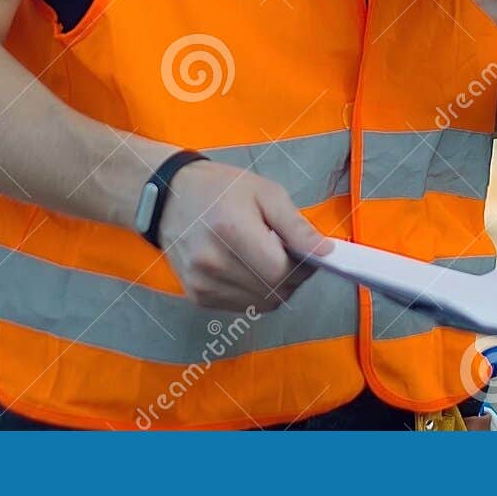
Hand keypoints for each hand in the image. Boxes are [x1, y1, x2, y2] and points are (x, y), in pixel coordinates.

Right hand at [156, 160, 332, 311]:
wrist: (170, 197)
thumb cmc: (222, 189)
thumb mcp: (265, 192)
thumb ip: (296, 225)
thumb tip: (326, 252)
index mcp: (231, 230)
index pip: (280, 273)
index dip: (302, 267)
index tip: (306, 253)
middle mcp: (212, 263)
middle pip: (273, 292)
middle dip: (292, 278)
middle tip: (288, 254)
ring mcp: (202, 284)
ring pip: (261, 304)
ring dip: (275, 288)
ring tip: (267, 258)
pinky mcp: (197, 296)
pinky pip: (242, 306)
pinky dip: (255, 293)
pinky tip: (248, 268)